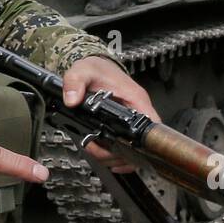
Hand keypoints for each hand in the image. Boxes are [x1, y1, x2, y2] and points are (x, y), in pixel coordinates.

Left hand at [61, 56, 157, 173]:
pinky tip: (102, 153)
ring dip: (114, 155)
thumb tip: (72, 99)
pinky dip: (114, 154)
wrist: (96, 66)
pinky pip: (126, 147)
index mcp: (135, 98)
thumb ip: (75, 82)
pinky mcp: (125, 125)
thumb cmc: (96, 68)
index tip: (123, 150)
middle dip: (118, 153)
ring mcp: (132, 119)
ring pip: (133, 149)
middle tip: (97, 150)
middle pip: (140, 144)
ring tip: (94, 149)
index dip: (142, 143)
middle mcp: (138, 110)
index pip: (151, 126)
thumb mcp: (83, 70)